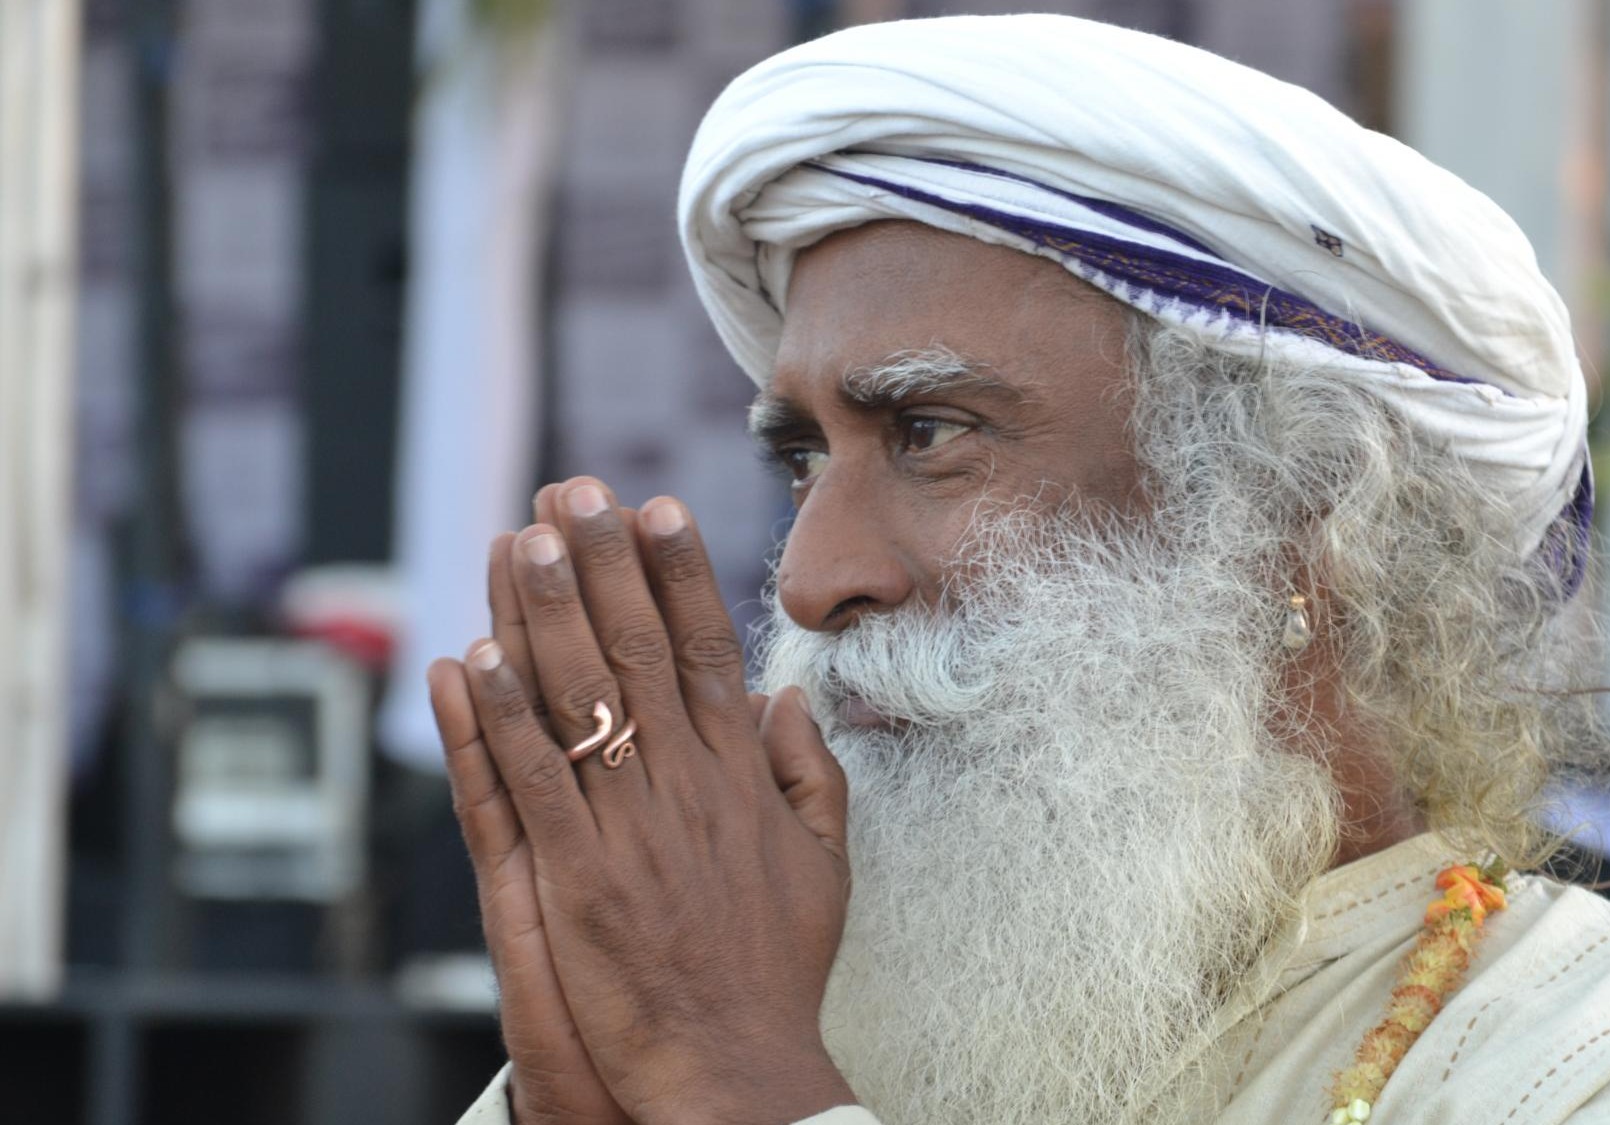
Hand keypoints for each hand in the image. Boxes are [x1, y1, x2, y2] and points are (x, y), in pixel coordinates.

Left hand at [452, 478, 854, 1124]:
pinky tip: (475, 657)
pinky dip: (501, 717)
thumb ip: (806, 775)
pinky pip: (535, 780)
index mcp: (742, 778)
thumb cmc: (776, 970)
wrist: (737, 1063)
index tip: (656, 509)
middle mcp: (687, 786)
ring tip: (523, 540)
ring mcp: (630, 828)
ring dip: (548, 613)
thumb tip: (786, 699)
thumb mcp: (823, 864)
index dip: (678, 575)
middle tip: (575, 493)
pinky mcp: (577, 876)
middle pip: (639, 652)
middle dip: (605, 565)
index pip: (707, 651)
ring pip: (582, 699)